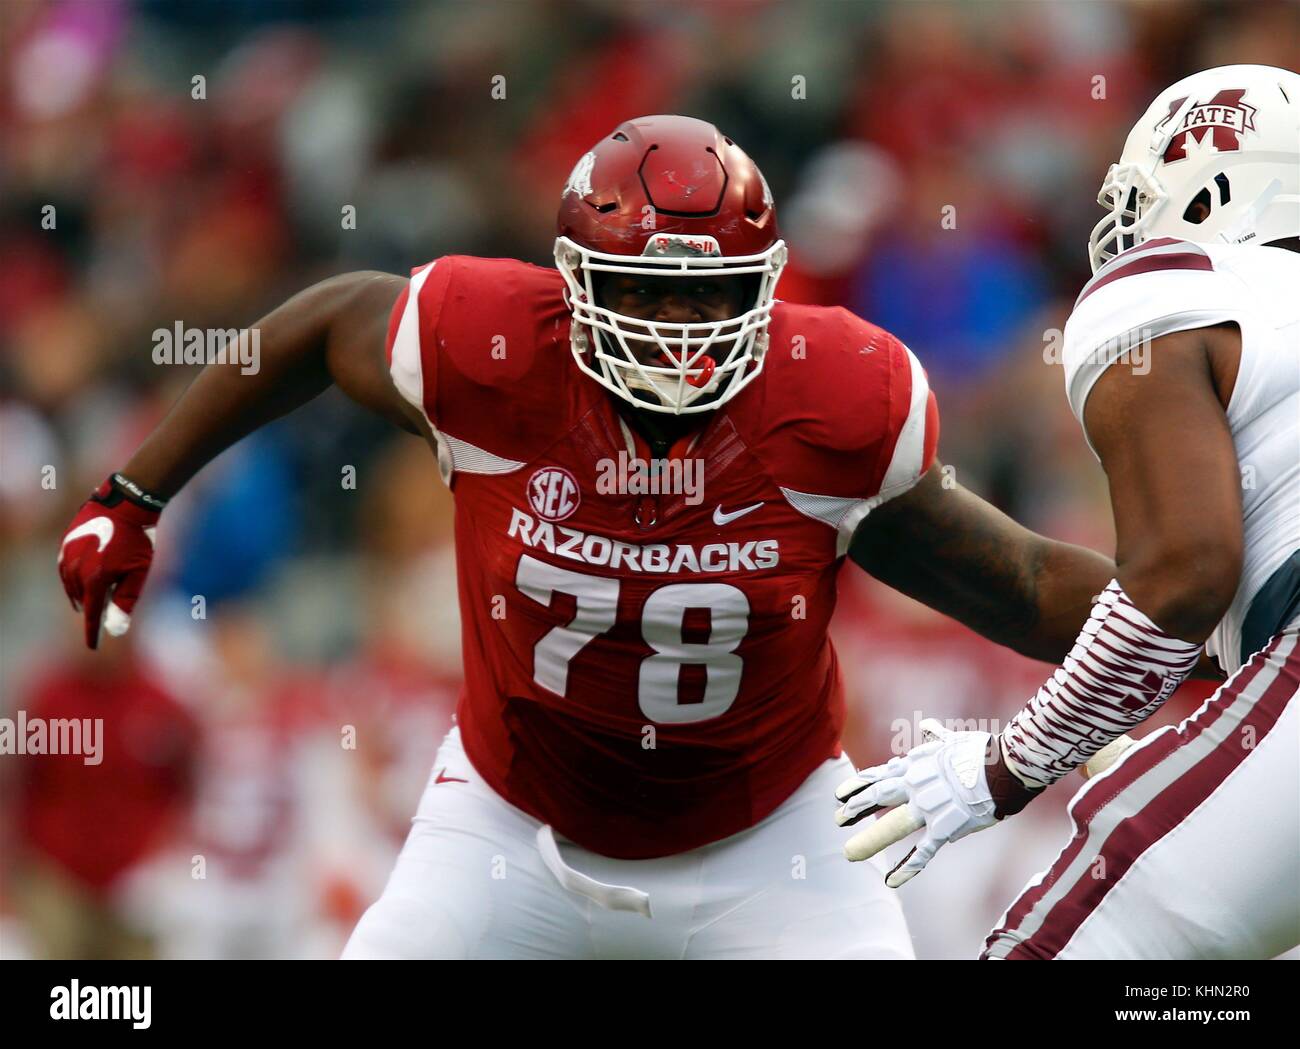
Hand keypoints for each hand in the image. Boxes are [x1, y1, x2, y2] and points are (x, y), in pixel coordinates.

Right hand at [57, 476, 161, 648]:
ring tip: (92, 603)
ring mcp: (67, 557)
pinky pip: (65, 572)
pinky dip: (73, 582)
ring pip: (71, 587)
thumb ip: (126, 601)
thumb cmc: (137, 540)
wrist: (124, 505)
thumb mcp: (138, 573)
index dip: (92, 632)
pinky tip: (82, 583)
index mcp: (95, 579)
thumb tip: (116, 630)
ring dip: (82, 597)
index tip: (93, 647)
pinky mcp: (64, 546)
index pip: (92, 614)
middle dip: (92, 611)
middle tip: (101, 621)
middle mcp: (75, 570)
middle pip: (82, 601)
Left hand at [834, 719, 1039, 887]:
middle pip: (878, 798)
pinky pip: (923, 851)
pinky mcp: (945, 827)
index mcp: (915, 765)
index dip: (858, 786)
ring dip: (870, 840)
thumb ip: (936, 736)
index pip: (879, 776)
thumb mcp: (952, 739)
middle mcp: (915, 785)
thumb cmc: (982, 751)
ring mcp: (928, 807)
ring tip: (849, 853)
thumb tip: (929, 726)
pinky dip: (908, 867)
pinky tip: (891, 880)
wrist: (1003, 766)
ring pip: (893, 826)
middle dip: (855, 809)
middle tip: (837, 819)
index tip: (839, 794)